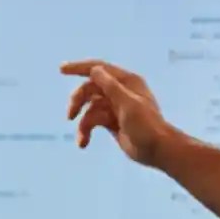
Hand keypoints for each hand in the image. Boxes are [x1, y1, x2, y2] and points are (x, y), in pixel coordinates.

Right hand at [61, 59, 179, 166]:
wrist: (157, 150)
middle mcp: (119, 92)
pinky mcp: (110, 122)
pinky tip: (83, 143)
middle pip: (89, 89)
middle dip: (78, 101)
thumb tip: (94, 70)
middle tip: (70, 115)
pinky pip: (92, 122)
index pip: (98, 69)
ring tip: (82, 138)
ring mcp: (114, 107)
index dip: (79, 67)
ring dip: (83, 123)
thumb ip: (111, 86)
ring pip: (89, 109)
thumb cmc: (147, 125)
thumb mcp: (128, 103)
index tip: (62, 69)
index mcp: (126, 82)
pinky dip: (86, 132)